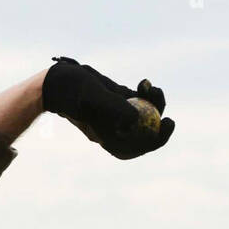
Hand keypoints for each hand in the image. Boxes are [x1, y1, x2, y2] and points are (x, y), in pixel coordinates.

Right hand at [42, 56, 174, 159]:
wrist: (58, 82)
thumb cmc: (72, 90)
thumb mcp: (94, 97)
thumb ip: (114, 107)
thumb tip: (135, 119)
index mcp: (107, 136)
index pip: (136, 146)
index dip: (155, 141)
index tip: (166, 126)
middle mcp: (114, 128)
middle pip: (145, 133)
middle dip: (159, 126)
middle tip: (170, 119)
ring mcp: (117, 114)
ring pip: (145, 115)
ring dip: (155, 103)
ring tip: (150, 86)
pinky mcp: (118, 100)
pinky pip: (139, 101)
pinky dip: (146, 93)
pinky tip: (144, 83)